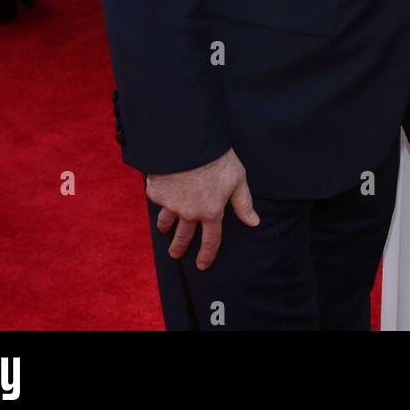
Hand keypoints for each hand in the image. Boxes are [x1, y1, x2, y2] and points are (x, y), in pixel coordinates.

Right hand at [146, 148, 257, 270]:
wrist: (188, 144)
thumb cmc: (217, 159)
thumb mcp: (237, 180)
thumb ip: (243, 203)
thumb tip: (253, 222)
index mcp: (211, 212)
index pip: (211, 240)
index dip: (207, 255)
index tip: (203, 265)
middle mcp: (189, 213)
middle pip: (183, 237)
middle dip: (179, 248)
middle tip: (176, 254)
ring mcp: (171, 205)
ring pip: (166, 222)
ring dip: (165, 227)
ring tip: (165, 229)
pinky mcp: (156, 193)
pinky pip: (158, 200)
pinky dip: (160, 199)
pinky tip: (162, 193)